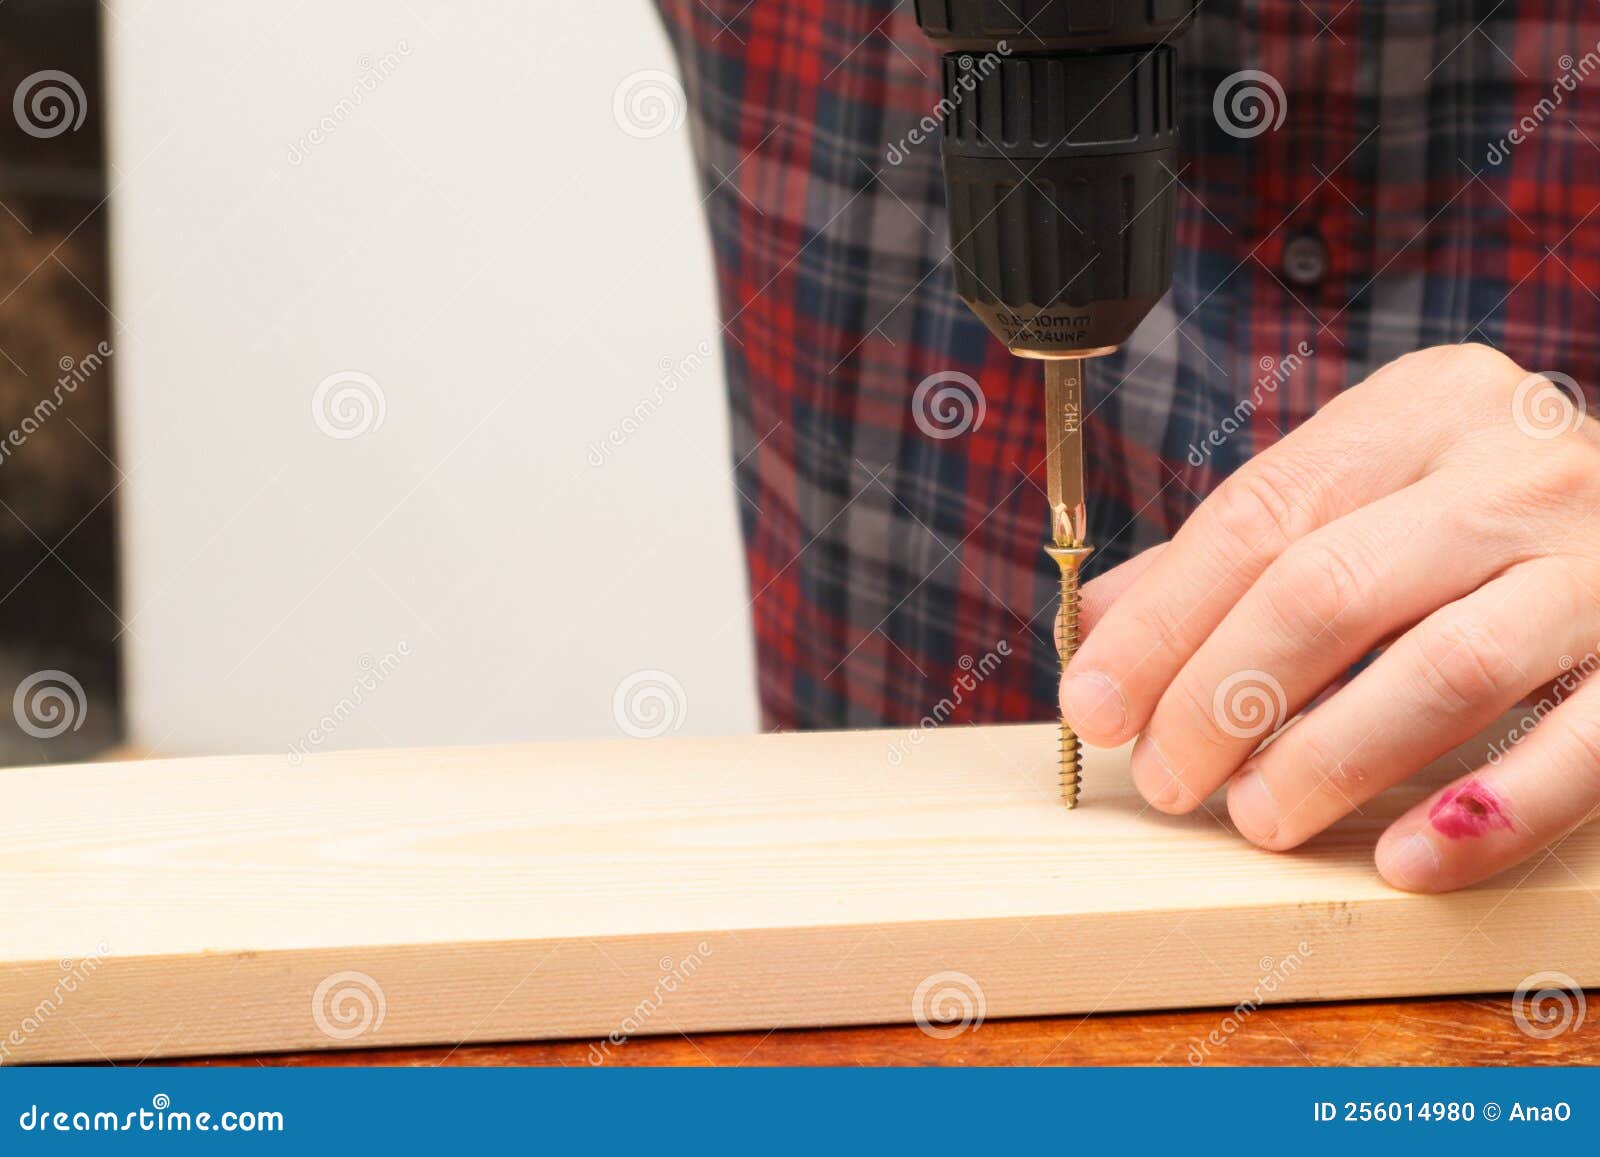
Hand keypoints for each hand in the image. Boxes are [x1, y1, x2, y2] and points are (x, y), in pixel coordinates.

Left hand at [1063, 343, 1599, 891]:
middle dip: (1221, 697)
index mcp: (1425, 409)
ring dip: (1329, 758)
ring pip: (1445, 666)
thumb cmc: (1493, 522)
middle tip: (1169, 779)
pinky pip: (1580, 748)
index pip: (1257, 516)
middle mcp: (1518, 465)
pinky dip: (1484, 814)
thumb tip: (1097, 622)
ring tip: (1257, 818)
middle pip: (1328, 587)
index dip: (1159, 623)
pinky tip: (1403, 860)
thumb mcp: (1373, 494)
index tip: (1094, 705)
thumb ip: (1241, 554)